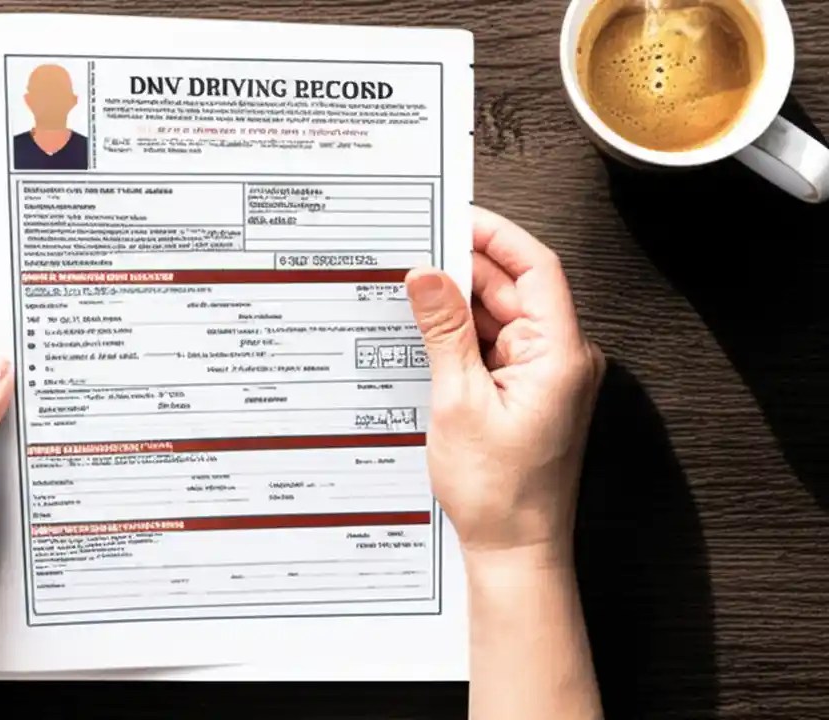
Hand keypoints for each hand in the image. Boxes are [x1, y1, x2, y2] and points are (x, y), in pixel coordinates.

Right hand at [405, 207, 604, 562]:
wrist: (515, 551)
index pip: (536, 268)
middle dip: (467, 271)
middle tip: (415, 256)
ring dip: (460, 307)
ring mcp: (545, 377)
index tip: (456, 217)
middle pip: (515, 291)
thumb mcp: (458, 401)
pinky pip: (495, 348)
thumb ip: (443, 332)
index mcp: (561, 354)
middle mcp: (562, 359)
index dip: (496, 236)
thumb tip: (428, 276)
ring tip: (413, 299)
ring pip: (500, 319)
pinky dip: (463, 338)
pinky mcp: (527, 394)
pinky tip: (428, 336)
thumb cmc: (500, 491)